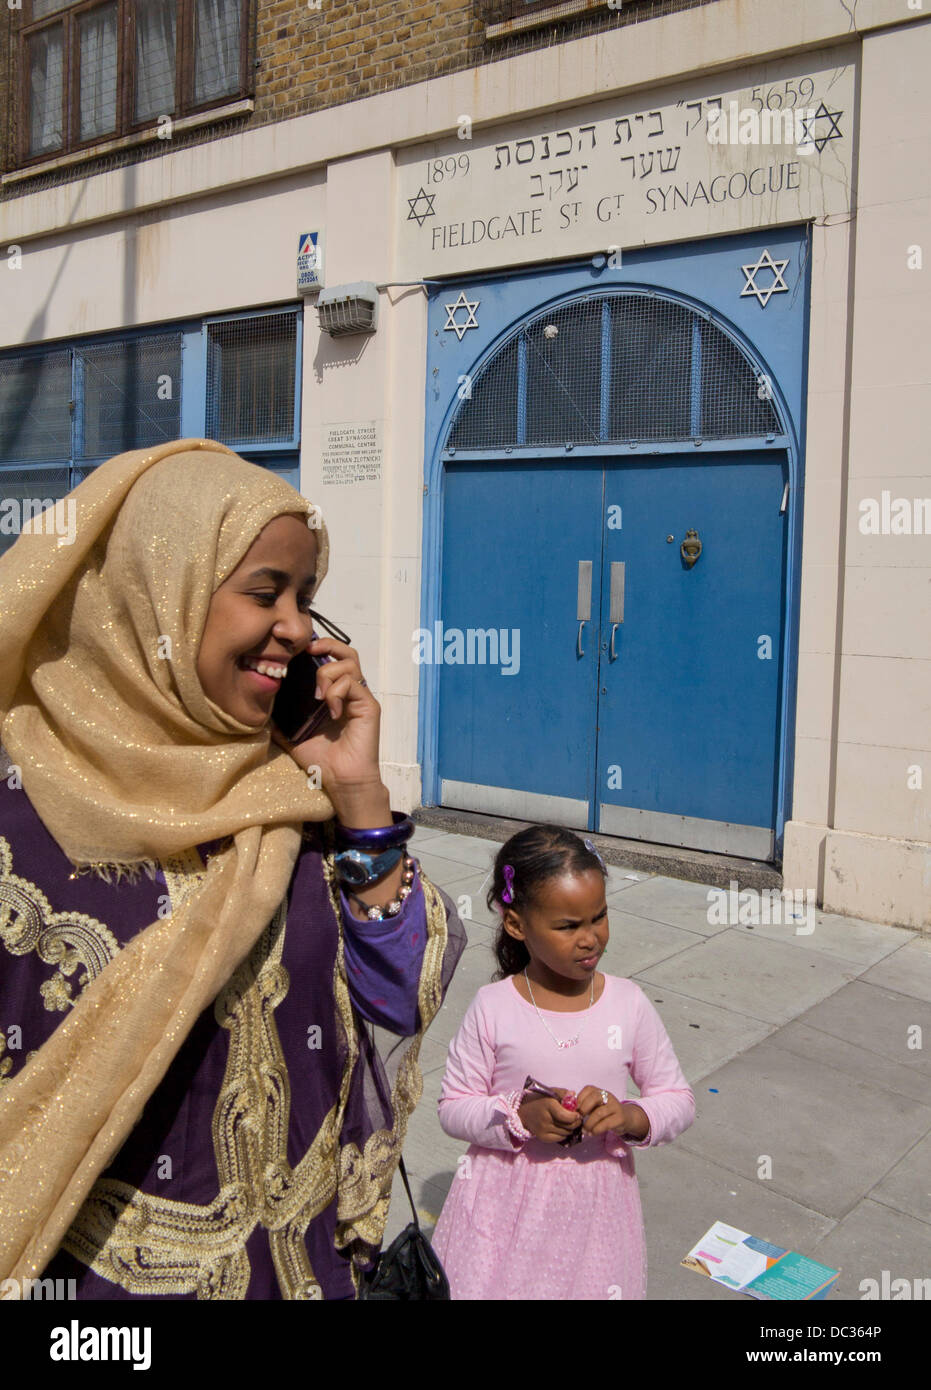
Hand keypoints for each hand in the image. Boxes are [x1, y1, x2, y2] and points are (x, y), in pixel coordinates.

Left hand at [271, 637, 383, 796]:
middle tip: (309, 650)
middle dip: (328, 645)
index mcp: (335, 694)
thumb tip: (259, 706)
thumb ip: (280, 718)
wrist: (341, 781)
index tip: (299, 651)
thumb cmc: (322, 760)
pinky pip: (353, 685)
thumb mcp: (292, 734)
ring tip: (318, 696)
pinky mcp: (369, 707)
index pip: (333, 659)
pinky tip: (330, 711)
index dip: (319, 648)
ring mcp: (361, 698)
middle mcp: (351, 692)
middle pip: (348, 652)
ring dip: (328, 673)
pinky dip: (337, 692)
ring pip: (349, 664)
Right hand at [517, 1087, 582, 1143]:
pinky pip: (560, 1138)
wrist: (523, 1111)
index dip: (575, 1117)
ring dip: (570, 1129)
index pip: (567, 1116)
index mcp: (549, 1105)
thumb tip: (574, 1095)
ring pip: (566, 1133)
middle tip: (577, 1119)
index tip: (577, 1114)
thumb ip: (563, 1093)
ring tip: (569, 1122)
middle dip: (576, 1123)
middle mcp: (546, 1118)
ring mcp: (543, 1129)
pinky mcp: (542, 1137)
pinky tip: (562, 1128)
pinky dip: (564, 1134)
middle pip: (568, 1126)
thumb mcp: (551, 1092)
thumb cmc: (540, 1100)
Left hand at [575, 1086, 638, 1138]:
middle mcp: (608, 1096)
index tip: (574, 1111)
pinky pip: (606, 1123)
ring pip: (599, 1113)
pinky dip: (596, 1130)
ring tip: (584, 1130)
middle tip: (578, 1119)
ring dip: (589, 1124)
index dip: (579, 1099)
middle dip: (583, 1109)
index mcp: (600, 1091)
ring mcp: (615, 1106)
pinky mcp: (620, 1118)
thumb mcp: (595, 1106)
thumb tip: (569, 1111)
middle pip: (594, 1098)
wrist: (626, 1118)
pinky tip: (592, 1133)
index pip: (588, 1089)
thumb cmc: (605, 1112)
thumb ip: (584, 1105)